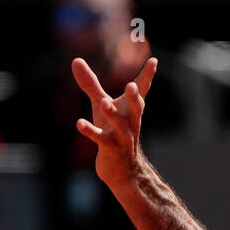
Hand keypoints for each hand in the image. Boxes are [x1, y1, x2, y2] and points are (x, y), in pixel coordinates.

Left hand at [72, 56, 157, 187]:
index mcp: (131, 110)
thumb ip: (91, 83)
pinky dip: (90, 131)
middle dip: (134, 97)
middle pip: (135, 108)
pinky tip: (79, 123)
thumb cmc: (113, 132)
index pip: (142, 90)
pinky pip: (100, 139)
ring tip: (104, 102)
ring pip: (119, 125)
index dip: (147, 76)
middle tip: (132, 85)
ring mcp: (122, 137)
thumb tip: (75, 60)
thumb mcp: (101, 105)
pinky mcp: (109, 149)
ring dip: (112, 114)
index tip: (153, 60)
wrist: (122, 170)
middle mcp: (130, 123)